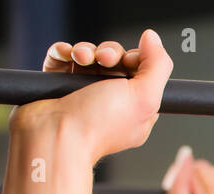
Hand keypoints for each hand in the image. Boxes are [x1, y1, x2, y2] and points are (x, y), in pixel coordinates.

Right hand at [14, 31, 172, 163]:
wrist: (55, 135)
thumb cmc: (98, 125)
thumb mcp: (143, 97)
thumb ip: (157, 66)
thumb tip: (153, 39)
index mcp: (135, 109)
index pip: (142, 73)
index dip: (136, 60)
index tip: (129, 62)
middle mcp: (110, 101)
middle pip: (115, 61)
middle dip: (110, 53)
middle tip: (104, 60)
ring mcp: (83, 93)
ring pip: (89, 57)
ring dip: (86, 50)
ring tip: (81, 58)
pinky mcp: (58, 85)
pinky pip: (63, 58)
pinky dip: (64, 51)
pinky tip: (67, 55)